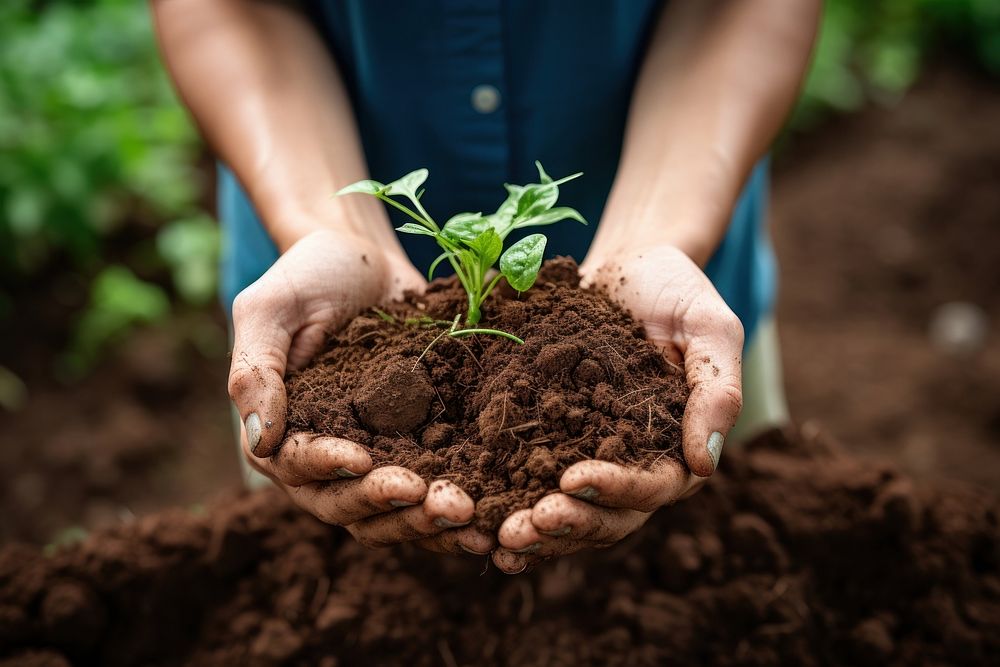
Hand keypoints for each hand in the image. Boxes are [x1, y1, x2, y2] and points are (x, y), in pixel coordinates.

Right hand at [228, 229, 494, 554]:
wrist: (365, 258)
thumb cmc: (307, 275)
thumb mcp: (268, 309)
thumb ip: (255, 372)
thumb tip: (259, 443)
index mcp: (280, 432)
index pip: (298, 467)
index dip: (329, 467)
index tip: (363, 459)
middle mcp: (324, 457)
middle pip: (346, 504)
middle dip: (389, 506)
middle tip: (436, 499)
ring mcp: (373, 455)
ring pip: (390, 512)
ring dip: (424, 520)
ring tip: (467, 513)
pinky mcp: (415, 445)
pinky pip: (431, 487)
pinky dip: (451, 508)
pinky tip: (488, 514)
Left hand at [492, 245, 742, 571]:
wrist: (629, 266)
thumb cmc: (677, 291)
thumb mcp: (710, 329)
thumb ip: (717, 391)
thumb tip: (705, 464)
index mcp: (678, 448)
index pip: (653, 488)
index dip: (615, 489)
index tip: (573, 479)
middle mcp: (635, 463)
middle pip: (607, 515)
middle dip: (567, 524)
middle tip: (522, 528)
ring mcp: (591, 454)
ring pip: (568, 509)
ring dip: (535, 530)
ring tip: (497, 537)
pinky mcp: (554, 438)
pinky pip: (531, 480)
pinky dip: (509, 502)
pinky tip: (475, 520)